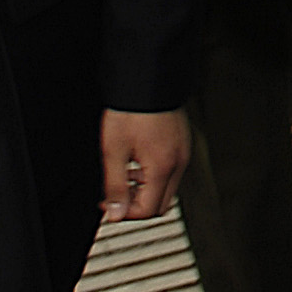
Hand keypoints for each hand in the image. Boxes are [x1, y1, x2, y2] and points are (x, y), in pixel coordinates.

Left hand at [98, 106, 187, 220]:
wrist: (149, 78)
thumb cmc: (132, 109)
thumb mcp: (114, 150)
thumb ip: (115, 186)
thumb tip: (115, 213)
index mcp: (163, 167)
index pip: (148, 210)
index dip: (125, 212)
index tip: (109, 204)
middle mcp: (178, 162)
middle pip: (161, 204)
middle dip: (137, 205)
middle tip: (117, 195)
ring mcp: (182, 152)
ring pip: (166, 188)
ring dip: (145, 190)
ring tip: (124, 174)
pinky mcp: (182, 142)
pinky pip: (171, 170)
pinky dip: (154, 174)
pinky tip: (138, 161)